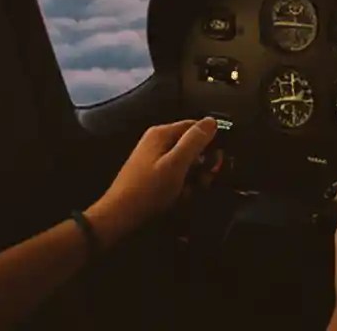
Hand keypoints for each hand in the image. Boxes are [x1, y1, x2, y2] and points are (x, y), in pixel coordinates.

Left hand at [85, 117, 217, 244]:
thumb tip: (212, 120)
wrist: (120, 216)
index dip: (210, 142)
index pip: (196, 126)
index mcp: (162, 133)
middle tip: (203, 182)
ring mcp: (154, 158)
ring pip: (186, 162)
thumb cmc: (148, 190)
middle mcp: (157, 141)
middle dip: (201, 165)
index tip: (216, 162)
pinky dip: (181, 185)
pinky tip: (179, 197)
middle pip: (191, 145)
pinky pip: (176, 174)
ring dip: (193, 178)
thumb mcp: (176, 164)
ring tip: (188, 193)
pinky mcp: (152, 174)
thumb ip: (194, 141)